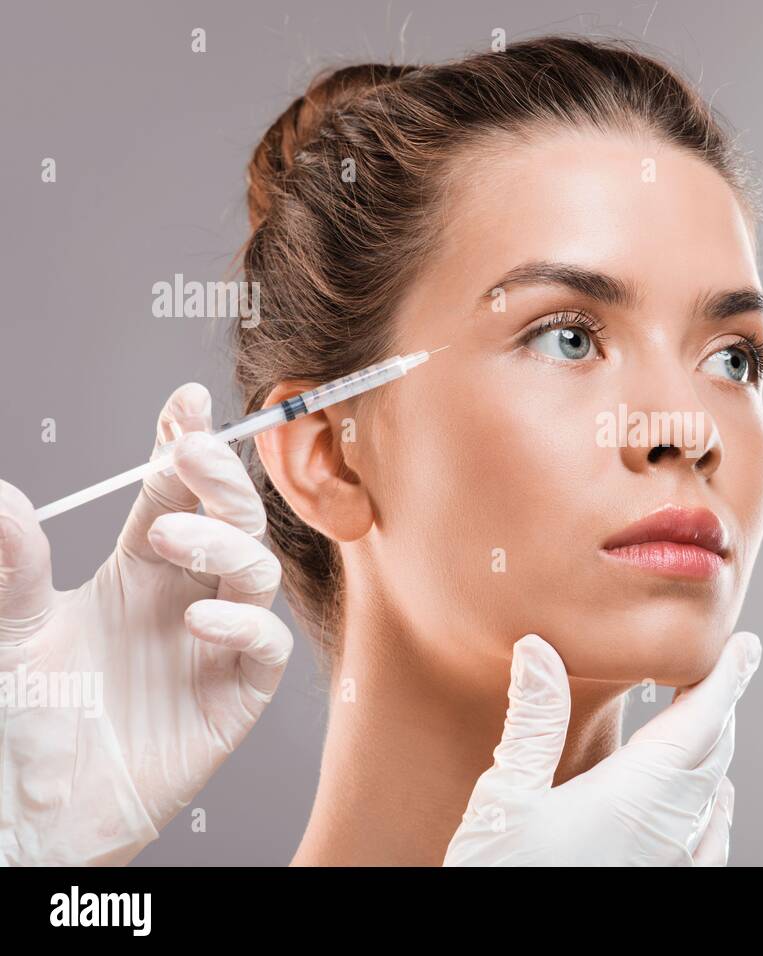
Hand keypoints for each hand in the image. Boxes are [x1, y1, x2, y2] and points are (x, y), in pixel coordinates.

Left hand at [0, 383, 293, 865]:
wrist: (34, 812)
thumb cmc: (24, 720)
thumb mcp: (10, 631)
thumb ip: (14, 565)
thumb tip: (3, 495)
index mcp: (135, 570)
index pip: (172, 492)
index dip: (184, 446)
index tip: (185, 405)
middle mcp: (183, 596)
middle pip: (229, 519)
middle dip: (220, 479)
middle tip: (194, 454)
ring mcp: (215, 642)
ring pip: (255, 569)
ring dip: (226, 542)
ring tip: (172, 539)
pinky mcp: (235, 694)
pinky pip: (264, 645)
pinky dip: (242, 623)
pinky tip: (197, 619)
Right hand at [444, 630, 759, 865]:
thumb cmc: (505, 879)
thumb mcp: (506, 798)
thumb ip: (533, 723)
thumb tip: (539, 649)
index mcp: (636, 794)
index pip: (699, 720)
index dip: (726, 679)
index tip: (747, 646)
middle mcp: (667, 829)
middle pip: (714, 751)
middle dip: (723, 704)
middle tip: (730, 666)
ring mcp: (671, 865)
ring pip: (713, 794)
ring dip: (717, 749)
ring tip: (714, 718)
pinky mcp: (665, 888)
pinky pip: (712, 842)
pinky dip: (716, 805)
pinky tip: (713, 802)